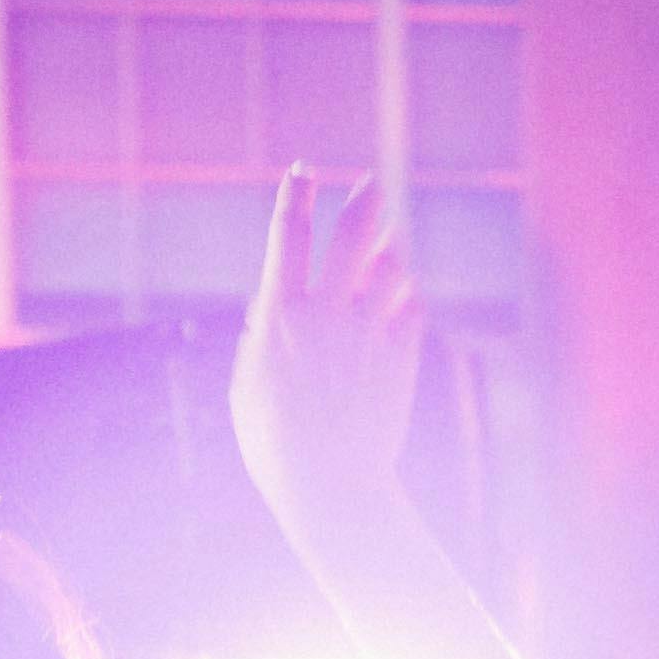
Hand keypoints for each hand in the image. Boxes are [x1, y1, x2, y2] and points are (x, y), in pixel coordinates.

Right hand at [229, 160, 424, 522]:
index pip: (286, 237)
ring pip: (391, 268)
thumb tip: (271, 299)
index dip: (294, 196)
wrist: (330, 487)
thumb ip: (262, 334)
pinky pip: (409, 309)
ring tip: (384, 248)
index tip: (302, 171)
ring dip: (387, 252)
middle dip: (363, 201)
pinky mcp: (400, 358)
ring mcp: (367, 335)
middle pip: (352, 235)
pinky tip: (396, 302)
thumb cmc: (275, 442)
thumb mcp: (249, 382)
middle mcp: (326, 316)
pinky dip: (403, 299)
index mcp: (279, 317)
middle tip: (371, 183)